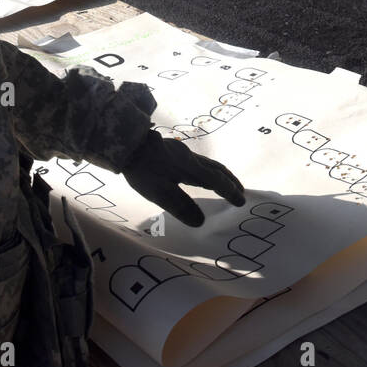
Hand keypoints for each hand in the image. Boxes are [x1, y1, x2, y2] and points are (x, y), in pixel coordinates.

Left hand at [119, 131, 245, 226]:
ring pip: (209, 164)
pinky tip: (200, 175)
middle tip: (242, 192)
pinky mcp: (172, 151)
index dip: (230, 192)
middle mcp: (190, 157)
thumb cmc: (142, 169)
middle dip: (231, 181)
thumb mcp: (160, 192)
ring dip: (221, 175)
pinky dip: (209, 171)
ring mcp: (181, 152)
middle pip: (217, 169)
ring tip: (227, 184)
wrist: (125, 143)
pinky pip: (199, 162)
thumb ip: (181, 207)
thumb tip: (201, 222)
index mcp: (190, 167)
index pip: (216, 181)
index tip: (241, 202)